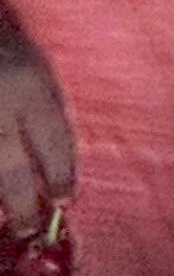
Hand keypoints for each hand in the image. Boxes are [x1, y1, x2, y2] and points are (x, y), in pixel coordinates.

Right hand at [1, 0, 77, 273]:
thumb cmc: (6, 46)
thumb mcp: (36, 67)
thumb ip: (46, 109)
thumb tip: (58, 164)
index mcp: (30, 84)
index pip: (53, 140)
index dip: (60, 175)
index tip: (65, 201)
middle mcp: (1, 103)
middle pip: (12, 171)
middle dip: (24, 206)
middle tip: (32, 229)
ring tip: (6, 224)